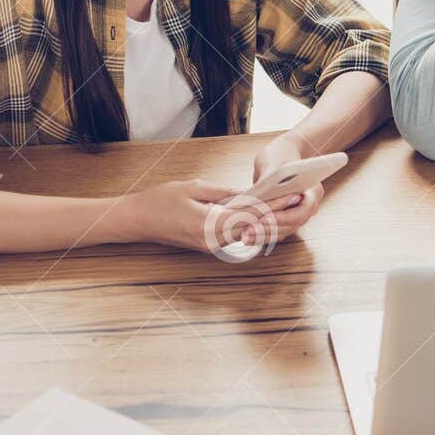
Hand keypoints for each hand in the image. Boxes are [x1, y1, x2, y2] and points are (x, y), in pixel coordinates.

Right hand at [110, 177, 309, 255]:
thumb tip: (251, 194)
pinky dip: (251, 224)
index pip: (250, 216)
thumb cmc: (162, 200)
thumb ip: (225, 193)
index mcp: (209, 225)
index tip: (291, 195)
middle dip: (276, 213)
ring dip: (266, 220)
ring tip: (286, 203)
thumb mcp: (195, 187)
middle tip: (297, 197)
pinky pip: (236, 235)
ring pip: (247, 233)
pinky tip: (263, 213)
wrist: (138, 221)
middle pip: (253, 228)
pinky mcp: (209, 246)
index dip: (274, 206)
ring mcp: (211, 247)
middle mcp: (213, 241)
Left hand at [240, 133, 325, 249]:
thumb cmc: (279, 155)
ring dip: (263, 236)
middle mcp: (307, 207)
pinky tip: (246, 236)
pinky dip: (261, 234)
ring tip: (245, 236)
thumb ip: (267, 179)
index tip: (263, 218)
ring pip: (282, 231)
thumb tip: (253, 196)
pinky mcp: (285, 219)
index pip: (301, 210)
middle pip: (291, 225)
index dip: (283, 217)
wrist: (282, 155)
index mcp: (312, 192)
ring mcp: (297, 214)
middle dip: (269, 230)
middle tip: (249, 231)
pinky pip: (275, 231)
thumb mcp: (273, 163)